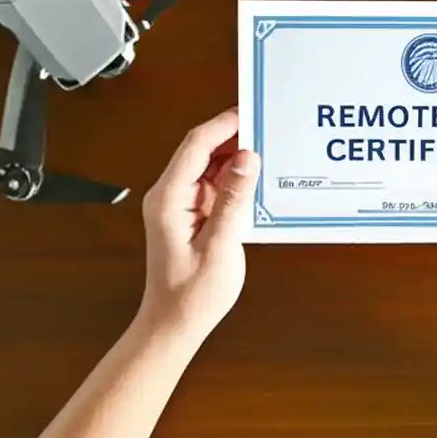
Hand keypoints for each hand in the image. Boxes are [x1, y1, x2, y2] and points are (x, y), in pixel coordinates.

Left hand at [138, 107, 260, 334]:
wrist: (173, 325)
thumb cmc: (191, 295)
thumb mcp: (220, 247)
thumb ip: (232, 200)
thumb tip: (247, 159)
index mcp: (168, 198)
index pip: (195, 146)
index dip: (223, 124)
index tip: (251, 112)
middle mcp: (169, 195)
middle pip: (201, 150)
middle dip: (233, 136)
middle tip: (267, 128)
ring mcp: (179, 203)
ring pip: (208, 164)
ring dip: (235, 156)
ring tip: (267, 149)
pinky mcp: (190, 213)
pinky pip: (213, 183)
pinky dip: (234, 177)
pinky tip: (256, 179)